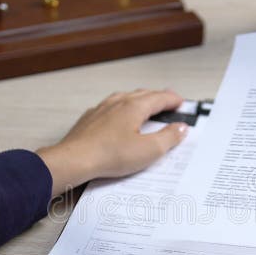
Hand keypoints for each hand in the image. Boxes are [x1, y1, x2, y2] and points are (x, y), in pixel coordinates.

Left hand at [37, 89, 187, 195]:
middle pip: (143, 94)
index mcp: (134, 107)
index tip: (181, 102)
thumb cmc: (109, 155)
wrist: (74, 160)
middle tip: (168, 101)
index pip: (160, 98)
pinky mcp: (90, 119)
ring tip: (145, 104)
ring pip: (125, 97)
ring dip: (139, 99)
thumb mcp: (149, 150)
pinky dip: (121, 108)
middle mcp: (118, 102)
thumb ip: (168, 137)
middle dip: (158, 97)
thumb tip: (181, 128)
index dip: (173, 99)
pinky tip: (118, 116)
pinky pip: (110, 107)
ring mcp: (102, 109)